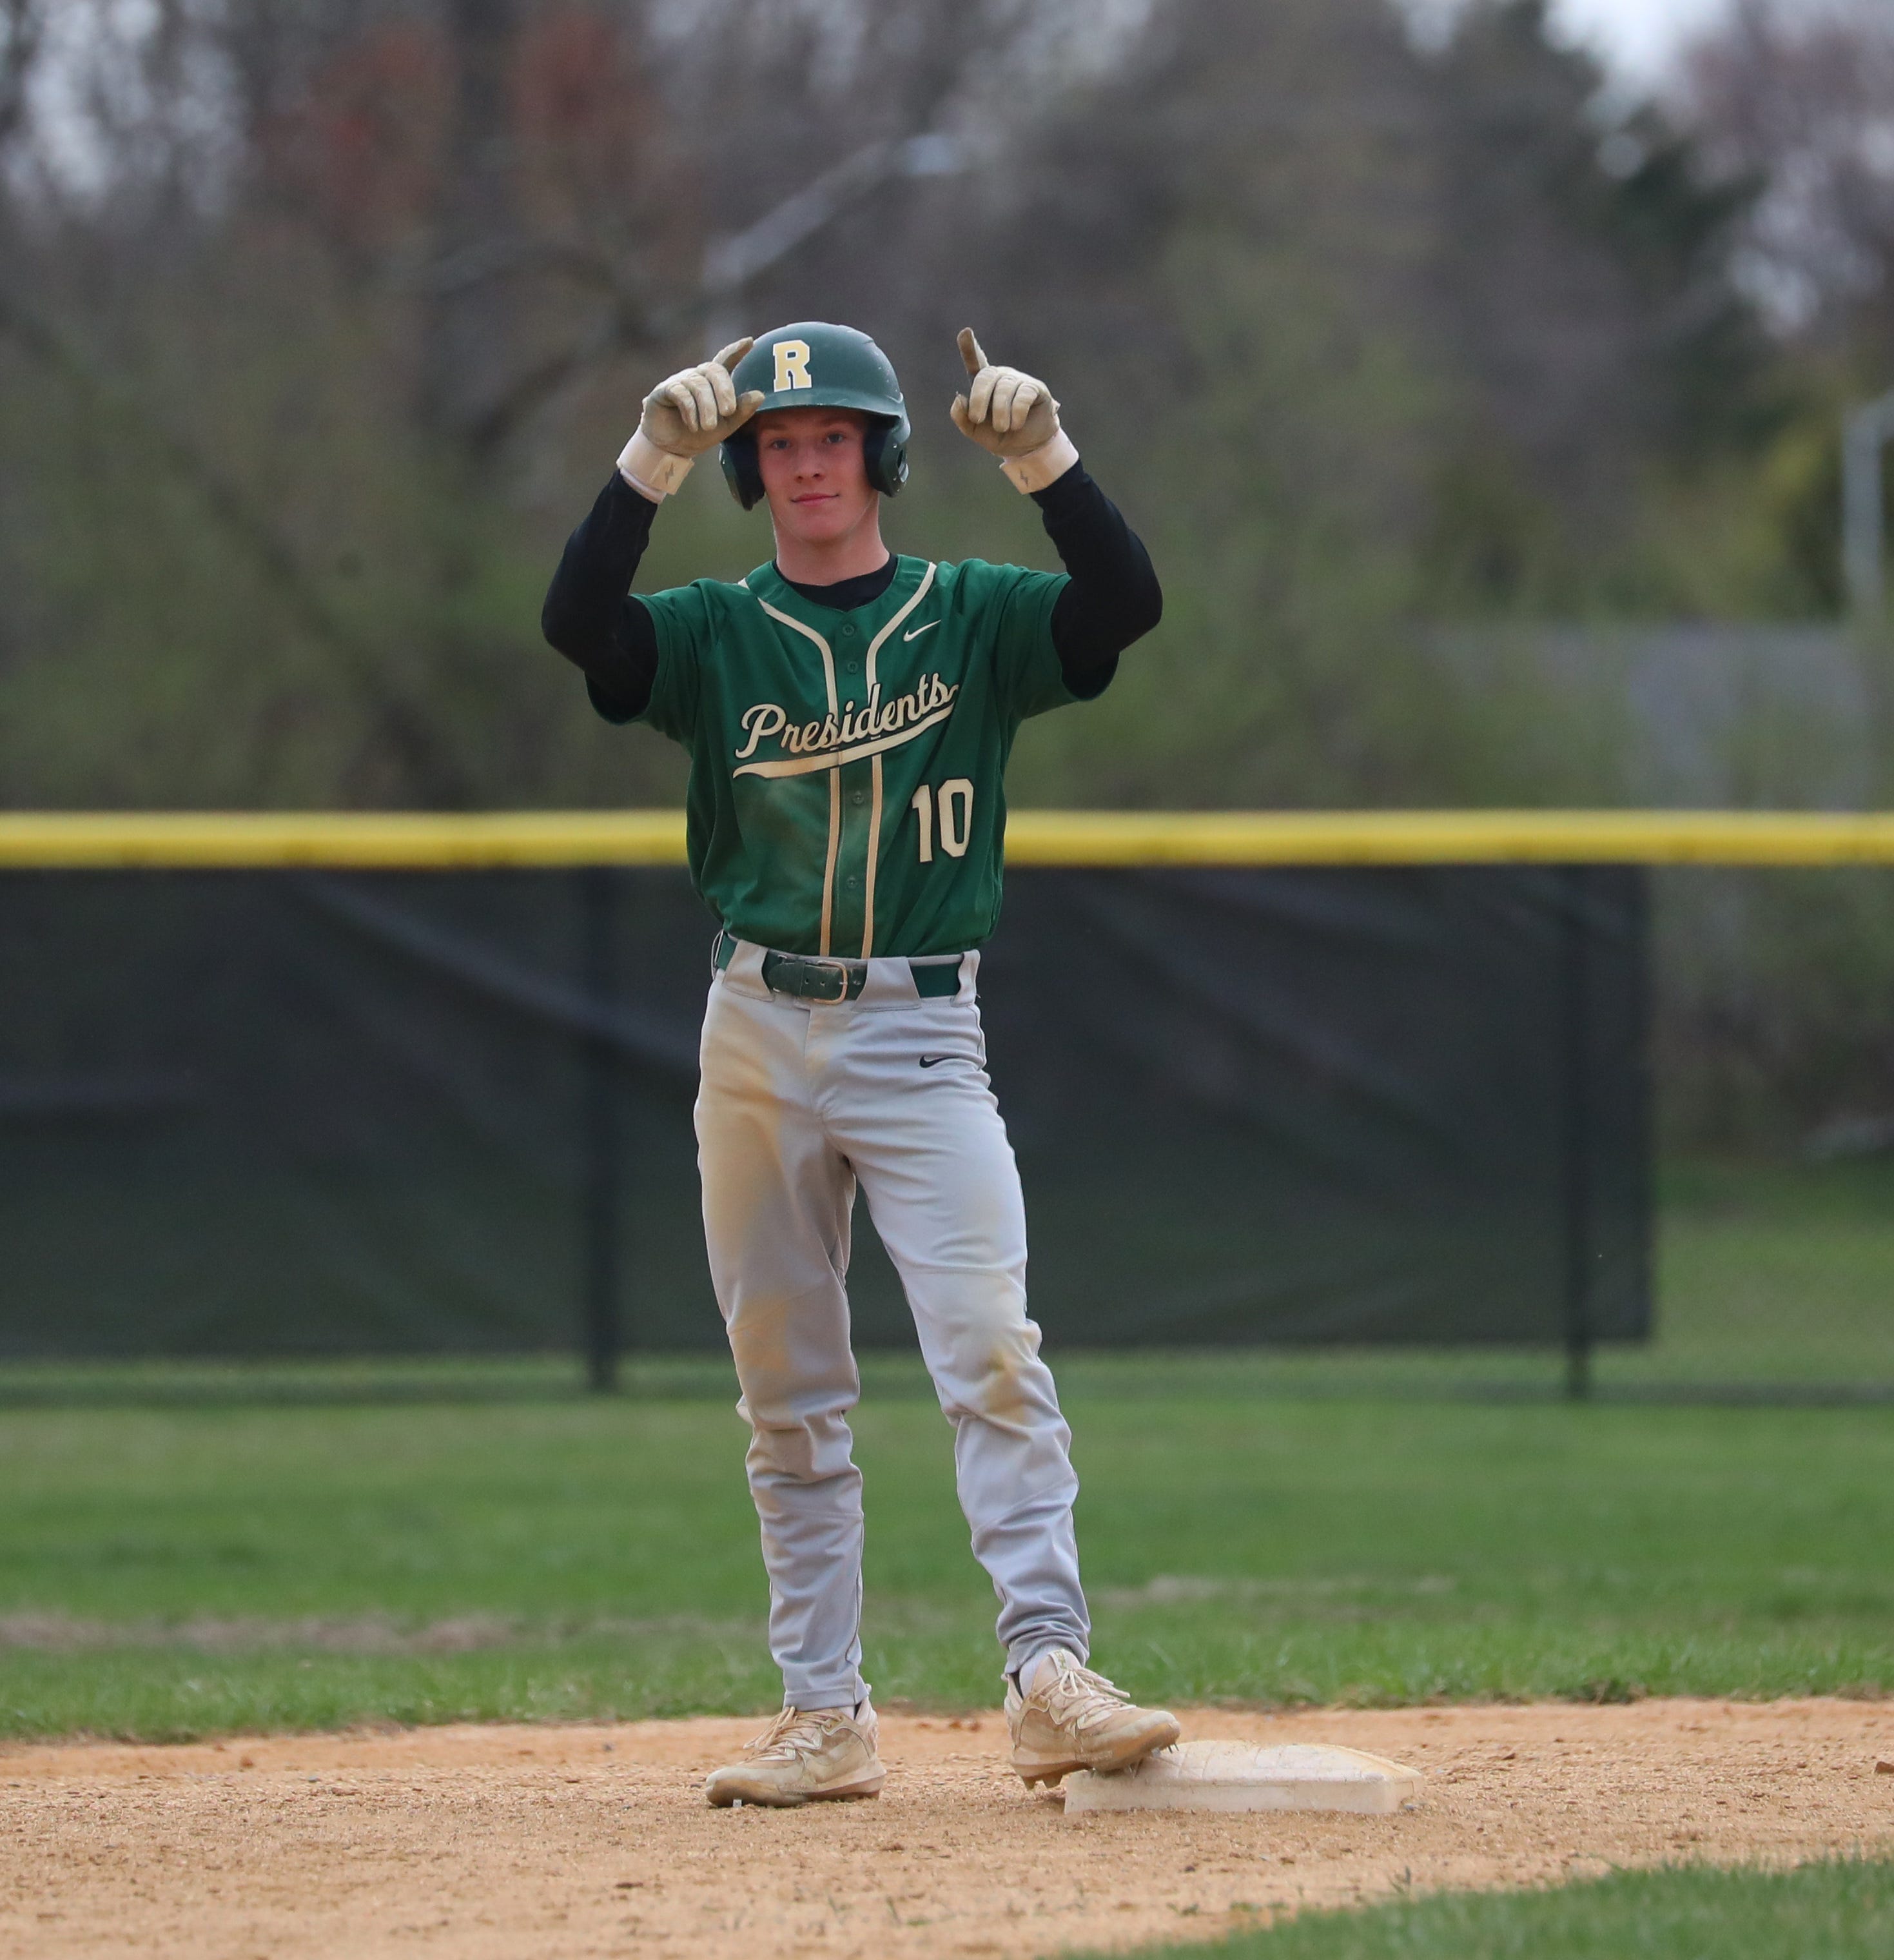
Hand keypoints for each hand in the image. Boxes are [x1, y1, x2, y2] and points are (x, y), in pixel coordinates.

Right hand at [640, 339, 764, 458]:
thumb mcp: (726, 426)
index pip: (725, 361)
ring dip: (706, 407)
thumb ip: (742, 411)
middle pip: (714, 370)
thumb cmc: (700, 435)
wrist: (672, 449)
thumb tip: (759, 395)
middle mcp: (697, 377)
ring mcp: (680, 381)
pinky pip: (680, 393)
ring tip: (708, 427)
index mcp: (713, 383)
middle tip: (728, 411)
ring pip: (698, 385)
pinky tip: (693, 425)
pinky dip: (690, 410)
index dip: (736, 351)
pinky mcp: (664, 390)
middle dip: (724, 390)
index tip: (749, 342)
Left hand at [950, 329, 1060, 459]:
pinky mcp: (1036, 388)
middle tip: (977, 419)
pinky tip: (1017, 423)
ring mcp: (1019, 380)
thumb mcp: (975, 431)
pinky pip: (1023, 394)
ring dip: (1001, 412)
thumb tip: (959, 397)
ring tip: (1003, 428)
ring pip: (1004, 388)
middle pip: (986, 376)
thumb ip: (961, 417)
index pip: (975, 362)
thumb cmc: (999, 436)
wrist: (1026, 447)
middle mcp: (1001, 377)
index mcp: (983, 384)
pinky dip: (1017, 412)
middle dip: (978, 398)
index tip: (965, 333)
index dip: (969, 348)